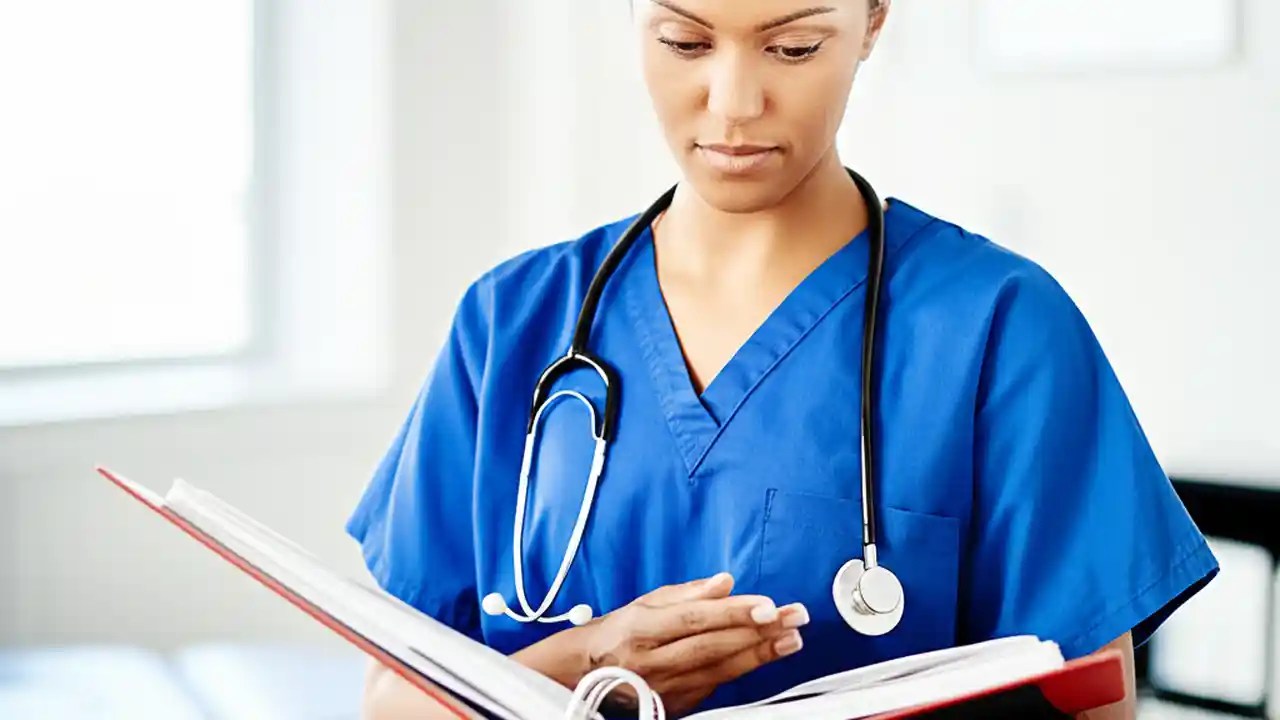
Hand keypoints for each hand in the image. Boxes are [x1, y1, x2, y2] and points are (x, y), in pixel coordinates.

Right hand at [579, 573, 808, 715]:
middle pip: (713, 646)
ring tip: (792, 639)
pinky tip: (764, 656)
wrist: (587, 674)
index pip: (695, 618)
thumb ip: (689, 593)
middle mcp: (653, 661)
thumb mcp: (646, 603)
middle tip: (795, 618)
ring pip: (718, 670)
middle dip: (759, 631)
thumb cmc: (620, 632)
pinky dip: (740, 669)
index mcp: (642, 628)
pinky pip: (713, 686)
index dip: (734, 612)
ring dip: (760, 654)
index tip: (769, 605)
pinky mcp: (673, 706)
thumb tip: (725, 582)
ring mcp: (664, 688)